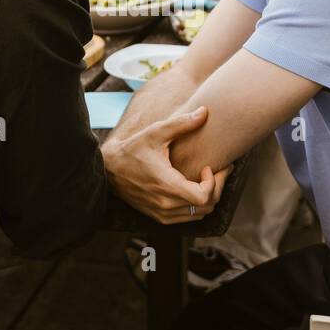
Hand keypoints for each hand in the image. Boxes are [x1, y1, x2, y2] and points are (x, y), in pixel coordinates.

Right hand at [102, 106, 227, 223]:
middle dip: (217, 188)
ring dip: (209, 198)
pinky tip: (195, 188)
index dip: (214, 182)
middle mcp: (165, 204)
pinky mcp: (159, 216)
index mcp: (166, 185)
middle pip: (206, 207)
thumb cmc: (133, 149)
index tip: (209, 166)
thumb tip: (204, 112)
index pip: (203, 197)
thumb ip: (181, 123)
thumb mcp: (156, 132)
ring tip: (209, 178)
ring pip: (199, 214)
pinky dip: (197, 206)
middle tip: (220, 170)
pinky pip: (187, 217)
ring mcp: (162, 213)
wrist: (110, 169)